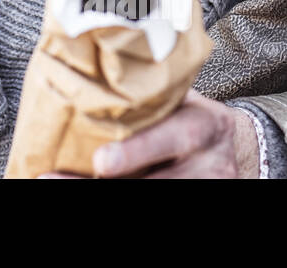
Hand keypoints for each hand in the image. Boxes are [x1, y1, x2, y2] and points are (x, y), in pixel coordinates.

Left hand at [39, 90, 260, 178]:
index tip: (99, 161)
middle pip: (158, 185)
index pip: (170, 139)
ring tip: (59, 183)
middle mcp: (210, 165)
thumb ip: (142, 99)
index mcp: (202, 125)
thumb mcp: (177, 99)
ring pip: (155, 198)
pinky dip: (120, 200)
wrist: (232, 145)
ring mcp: (209, 187)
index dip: (135, 153)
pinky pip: (160, 208)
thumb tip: (78, 79)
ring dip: (104, 195)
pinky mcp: (206, 198)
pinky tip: (83, 192)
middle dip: (106, 187)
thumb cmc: (187, 114)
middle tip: (54, 179)